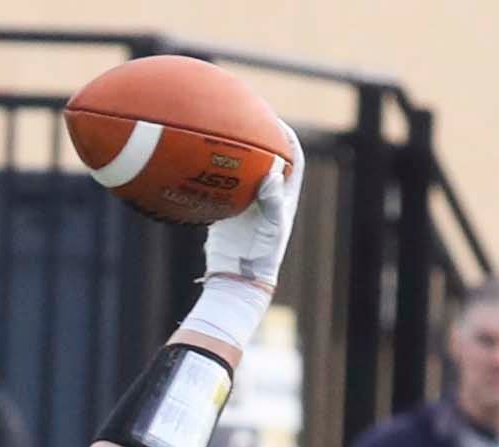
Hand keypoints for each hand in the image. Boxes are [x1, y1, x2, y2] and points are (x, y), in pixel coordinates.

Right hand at [203, 123, 302, 293]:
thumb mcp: (271, 227)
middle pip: (267, 158)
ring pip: (243, 170)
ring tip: (225, 132)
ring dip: (236, 153)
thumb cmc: (261, 256)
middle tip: (247, 118)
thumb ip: (272, 200)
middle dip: (260, 138)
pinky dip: (217, 173)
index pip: (292, 159)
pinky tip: (205, 159)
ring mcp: (247, 201)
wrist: (238, 277)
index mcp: (285, 197)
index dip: (287, 138)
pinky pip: (223, 185)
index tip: (276, 121)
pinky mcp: (228, 209)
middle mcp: (267, 195)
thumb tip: (272, 174)